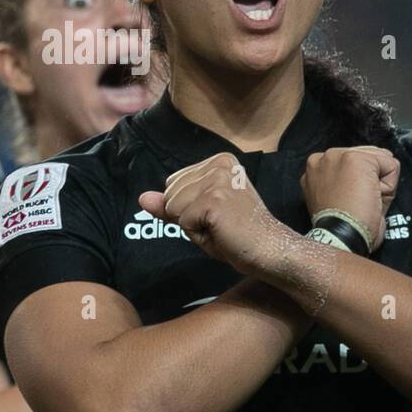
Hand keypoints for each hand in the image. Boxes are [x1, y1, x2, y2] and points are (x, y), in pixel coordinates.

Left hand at [139, 153, 287, 275]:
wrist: (269, 250)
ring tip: (221, 228)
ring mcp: (217, 180)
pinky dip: (197, 234)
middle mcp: (219, 164)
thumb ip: (171, 205)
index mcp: (219, 161)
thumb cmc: (238, 235)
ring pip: (173, 207)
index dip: (188, 207)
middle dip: (187, 216)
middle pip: (170, 192)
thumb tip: (143, 198)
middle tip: (220, 223)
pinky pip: (182, 221)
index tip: (219, 214)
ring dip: (192, 226)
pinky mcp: (213, 199)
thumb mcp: (200, 216)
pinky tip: (221, 232)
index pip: (173, 182)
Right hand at [300, 146, 398, 252]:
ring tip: (363, 200)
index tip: (351, 200)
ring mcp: (338, 156)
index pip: (354, 162)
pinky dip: (390, 185)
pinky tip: (371, 198)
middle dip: (372, 179)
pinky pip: (390, 164)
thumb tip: (377, 171)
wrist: (342, 237)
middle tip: (358, 202)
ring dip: (380, 182)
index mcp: (316, 169)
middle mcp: (322, 159)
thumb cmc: (344, 226)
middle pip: (368, 156)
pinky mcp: (355, 159)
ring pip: (380, 158)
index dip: (363, 182)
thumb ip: (351, 179)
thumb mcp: (341, 198)